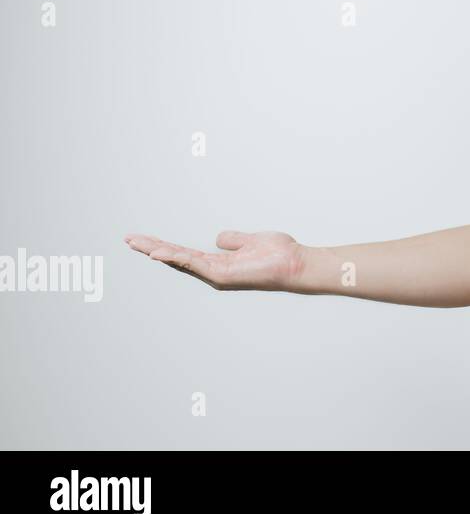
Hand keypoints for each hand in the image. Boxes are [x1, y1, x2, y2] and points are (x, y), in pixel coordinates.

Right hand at [124, 230, 306, 291]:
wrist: (295, 263)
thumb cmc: (278, 254)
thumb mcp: (250, 240)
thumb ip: (233, 240)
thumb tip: (218, 238)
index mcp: (218, 263)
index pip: (184, 254)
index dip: (163, 246)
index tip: (143, 239)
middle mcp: (214, 272)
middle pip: (176, 258)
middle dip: (151, 248)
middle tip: (128, 239)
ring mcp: (217, 275)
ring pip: (180, 261)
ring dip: (157, 251)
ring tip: (136, 243)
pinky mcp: (223, 275)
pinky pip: (195, 264)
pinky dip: (176, 258)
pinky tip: (160, 253)